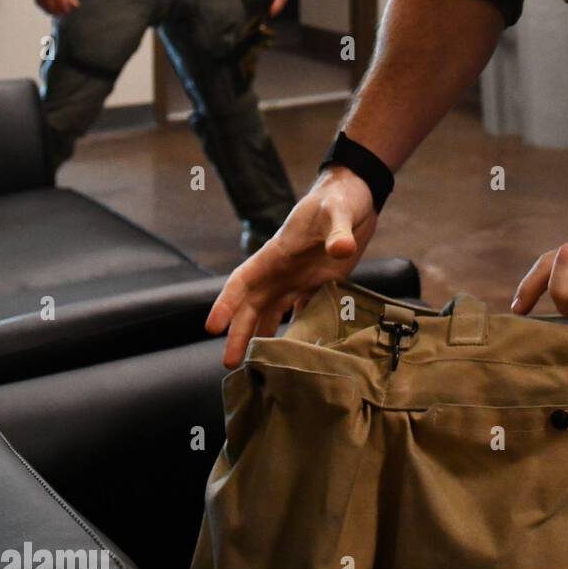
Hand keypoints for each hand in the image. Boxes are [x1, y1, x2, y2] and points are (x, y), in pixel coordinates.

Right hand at [32, 0, 78, 15]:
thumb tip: (75, 5)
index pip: (63, 5)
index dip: (65, 10)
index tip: (67, 11)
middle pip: (54, 8)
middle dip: (58, 12)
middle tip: (61, 13)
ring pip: (45, 6)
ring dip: (50, 11)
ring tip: (54, 12)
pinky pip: (38, 2)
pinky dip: (42, 7)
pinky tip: (46, 7)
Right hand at [205, 167, 376, 368]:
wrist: (356, 199)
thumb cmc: (338, 199)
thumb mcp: (338, 212)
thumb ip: (338, 232)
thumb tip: (341, 250)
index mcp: (276, 254)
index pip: (243, 280)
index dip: (226, 302)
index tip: (212, 327)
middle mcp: (282, 271)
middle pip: (253, 306)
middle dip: (239, 333)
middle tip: (230, 364)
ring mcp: (299, 280)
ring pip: (274, 314)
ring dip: (264, 338)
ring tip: (258, 369)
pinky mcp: (320, 285)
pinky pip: (304, 313)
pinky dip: (299, 333)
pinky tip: (298, 355)